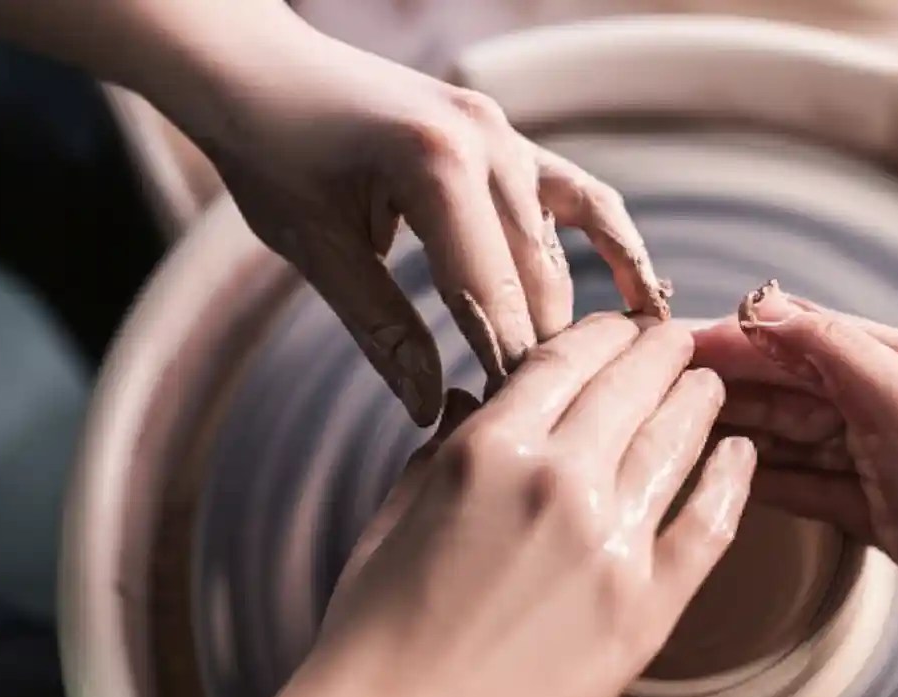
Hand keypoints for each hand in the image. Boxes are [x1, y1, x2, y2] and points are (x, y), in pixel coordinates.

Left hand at [180, 10, 668, 425]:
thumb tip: (433, 410)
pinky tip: (641, 293)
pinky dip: (613, 243)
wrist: (257, 67)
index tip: (516, 430)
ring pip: (558, 245)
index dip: (503, 368)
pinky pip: (580, 194)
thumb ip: (383, 331)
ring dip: (570, 311)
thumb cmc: (270, 154)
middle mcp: (485, 142)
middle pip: (534, 276)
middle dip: (535, 352)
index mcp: (434, 167)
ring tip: (601, 377)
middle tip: (540, 423)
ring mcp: (504, 133)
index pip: (490, 294)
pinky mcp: (506, 134)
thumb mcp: (317, 250)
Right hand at [263, 314, 754, 696]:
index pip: (568, 357)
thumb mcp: (394, 516)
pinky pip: (710, 524)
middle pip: (633, 383)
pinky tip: (744, 454)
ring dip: (700, 399)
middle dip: (661, 350)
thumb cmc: (376, 631)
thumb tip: (478, 400)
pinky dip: (734, 480)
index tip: (619, 328)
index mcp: (489, 449)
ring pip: (677, 438)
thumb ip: (443, 449)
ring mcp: (611, 541)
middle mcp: (558, 479)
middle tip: (676, 340)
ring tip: (711, 384)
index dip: (604, 332)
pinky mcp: (647, 606)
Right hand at [692, 283, 897, 678]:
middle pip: (796, 386)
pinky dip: (771, 479)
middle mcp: (896, 407)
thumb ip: (839, 351)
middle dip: (735, 382)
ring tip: (684, 428)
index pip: (810, 337)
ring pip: (798, 436)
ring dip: (744, 429)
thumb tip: (770, 306)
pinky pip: (812, 486)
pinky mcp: (881, 513)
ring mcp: (887, 462)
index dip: (743, 336)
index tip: (682, 341)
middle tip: (666, 387)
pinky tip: (731, 475)